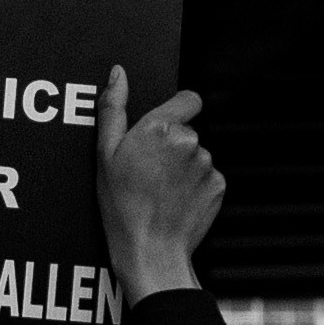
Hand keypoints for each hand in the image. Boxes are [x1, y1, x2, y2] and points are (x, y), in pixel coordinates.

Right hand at [97, 66, 224, 302]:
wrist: (151, 250)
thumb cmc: (122, 206)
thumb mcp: (105, 155)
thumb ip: (112, 108)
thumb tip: (117, 74)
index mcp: (159, 127)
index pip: (188, 99)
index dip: (177, 111)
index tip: (163, 131)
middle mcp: (188, 141)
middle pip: (188, 131)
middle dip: (173, 146)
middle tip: (150, 173)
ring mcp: (206, 163)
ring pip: (198, 155)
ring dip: (184, 168)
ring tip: (162, 191)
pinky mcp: (219, 185)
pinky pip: (208, 177)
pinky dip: (196, 187)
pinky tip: (177, 202)